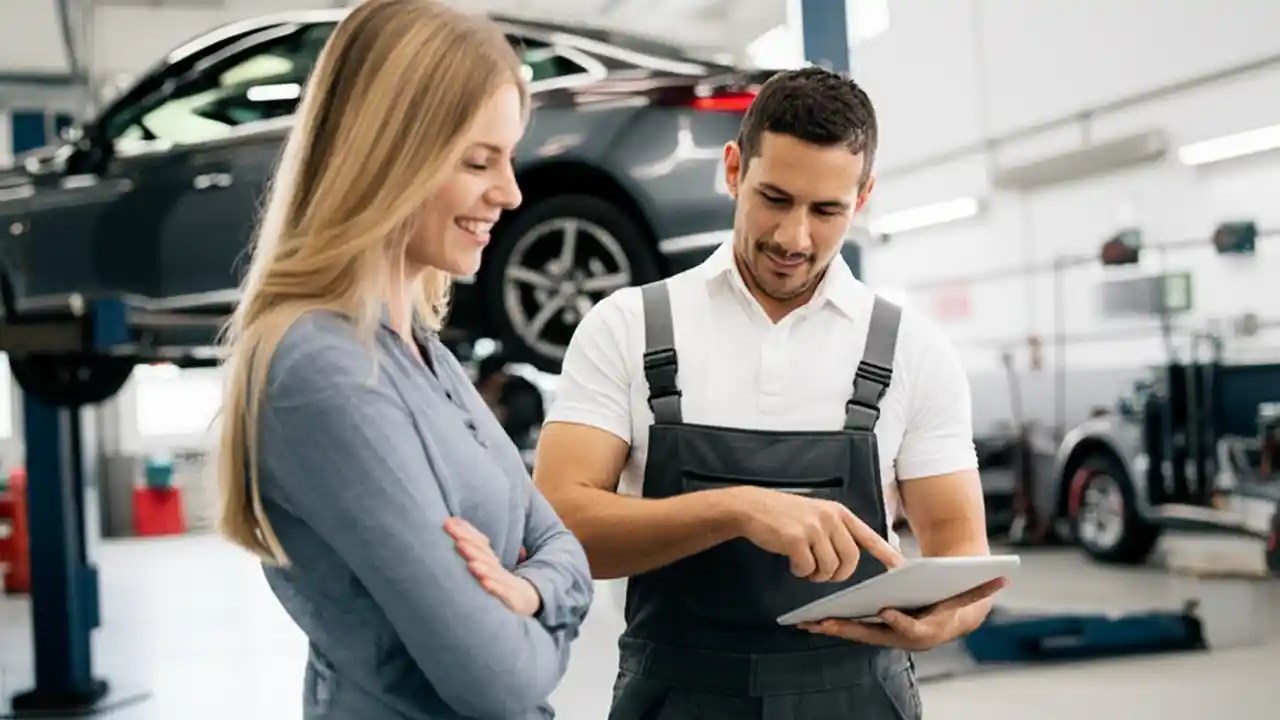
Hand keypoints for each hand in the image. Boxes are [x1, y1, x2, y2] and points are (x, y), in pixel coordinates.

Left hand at [444, 518, 541, 616]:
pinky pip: (502, 592)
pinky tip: (484, 582)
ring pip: (492, 572)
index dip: (464, 532)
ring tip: (468, 559)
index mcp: (488, 559)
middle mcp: (495, 567)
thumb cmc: (497, 580)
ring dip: (481, 565)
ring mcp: (504, 582)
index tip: (447, 523)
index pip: (478, 542)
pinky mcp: (511, 597)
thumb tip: (451, 524)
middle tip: (455, 537)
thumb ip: (470, 549)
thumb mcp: (485, 565)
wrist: (524, 599)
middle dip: (469, 545)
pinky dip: (493, 587)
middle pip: (483, 554)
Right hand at [728, 486, 904, 581]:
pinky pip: (807, 569)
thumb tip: (849, 555)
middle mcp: (829, 518)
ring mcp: (813, 528)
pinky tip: (791, 563)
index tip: (898, 566)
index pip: (867, 535)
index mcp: (838, 512)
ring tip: (804, 565)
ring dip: (816, 574)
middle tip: (823, 574)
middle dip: (838, 574)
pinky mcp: (796, 539)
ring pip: (829, 567)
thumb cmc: (784, 515)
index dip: (884, 552)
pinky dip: (800, 572)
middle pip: (849, 559)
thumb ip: (834, 529)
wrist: (752, 507)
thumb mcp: (815, 513)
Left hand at [798, 577, 1007, 649]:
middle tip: (826, 622)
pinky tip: (812, 617)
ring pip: (860, 634)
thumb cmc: (961, 594)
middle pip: (877, 635)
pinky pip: (854, 628)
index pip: (917, 630)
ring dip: (834, 628)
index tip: (886, 612)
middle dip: (851, 629)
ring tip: (808, 620)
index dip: (902, 623)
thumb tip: (1003, 576)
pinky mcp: (879, 630)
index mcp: (934, 628)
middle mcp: (910, 637)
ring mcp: (893, 636)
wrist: (957, 610)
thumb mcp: (973, 589)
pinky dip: (834, 623)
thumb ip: (984, 586)